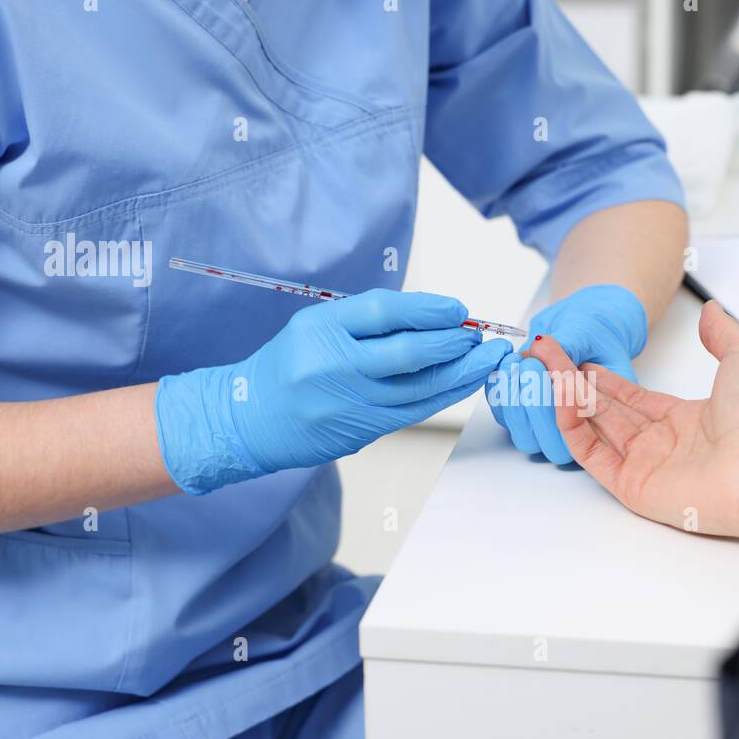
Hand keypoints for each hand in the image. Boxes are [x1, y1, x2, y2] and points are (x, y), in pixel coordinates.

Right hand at [157, 289, 510, 493]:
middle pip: (408, 352)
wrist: (249, 419)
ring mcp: (348, 402)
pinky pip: (414, 411)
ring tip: (489, 358)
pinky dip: (446, 395)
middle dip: (453, 342)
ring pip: (419, 387)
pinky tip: (466, 382)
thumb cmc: (291, 366)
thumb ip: (368, 321)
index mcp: (319, 328)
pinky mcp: (360, 430)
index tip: (458, 308)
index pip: (383, 312)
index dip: (428, 309)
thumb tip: (436, 316)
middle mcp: (333, 365)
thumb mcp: (316, 328)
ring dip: (462, 372)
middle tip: (481, 335)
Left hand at [487, 285, 645, 463]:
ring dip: (514, 402)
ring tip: (516, 363)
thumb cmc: (593, 332)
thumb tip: (540, 345)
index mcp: (610, 416)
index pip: (587, 431)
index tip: (554, 375)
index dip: (567, 408)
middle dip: (537, 407)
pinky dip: (501, 392)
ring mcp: (549, 426)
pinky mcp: (524, 416)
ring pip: (526, 437)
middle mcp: (580, 429)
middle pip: (553, 445)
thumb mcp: (588, 333)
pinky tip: (506, 365)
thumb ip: (567, 344)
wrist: (575, 328)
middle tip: (532, 365)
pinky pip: (506, 417)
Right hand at [528, 300, 738, 542]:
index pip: (631, 397)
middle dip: (573, 380)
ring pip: (593, 429)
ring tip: (543, 367)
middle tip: (546, 353)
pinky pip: (592, 454)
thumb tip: (712, 311)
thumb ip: (722, 334)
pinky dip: (571, 426)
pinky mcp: (633, 487)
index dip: (602, 377)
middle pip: (605, 410)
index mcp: (685, 420)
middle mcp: (662, 444)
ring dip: (566, 397)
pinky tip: (559, 394)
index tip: (576, 358)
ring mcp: (646, 466)